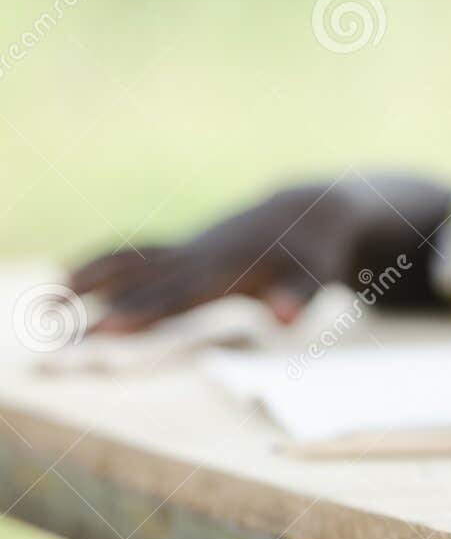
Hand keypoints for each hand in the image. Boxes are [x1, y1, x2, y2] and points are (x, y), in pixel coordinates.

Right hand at [69, 185, 364, 332]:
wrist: (308, 210)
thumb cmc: (314, 251)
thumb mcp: (315, 274)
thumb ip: (298, 295)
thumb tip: (288, 318)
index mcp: (225, 270)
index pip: (177, 297)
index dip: (143, 312)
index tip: (108, 328)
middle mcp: (197, 259)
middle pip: (140, 284)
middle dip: (100, 305)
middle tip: (55, 325)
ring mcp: (188, 252)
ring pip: (130, 264)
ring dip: (90, 279)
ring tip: (47, 303)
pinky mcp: (186, 252)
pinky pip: (137, 258)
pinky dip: (105, 266)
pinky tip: (71, 279)